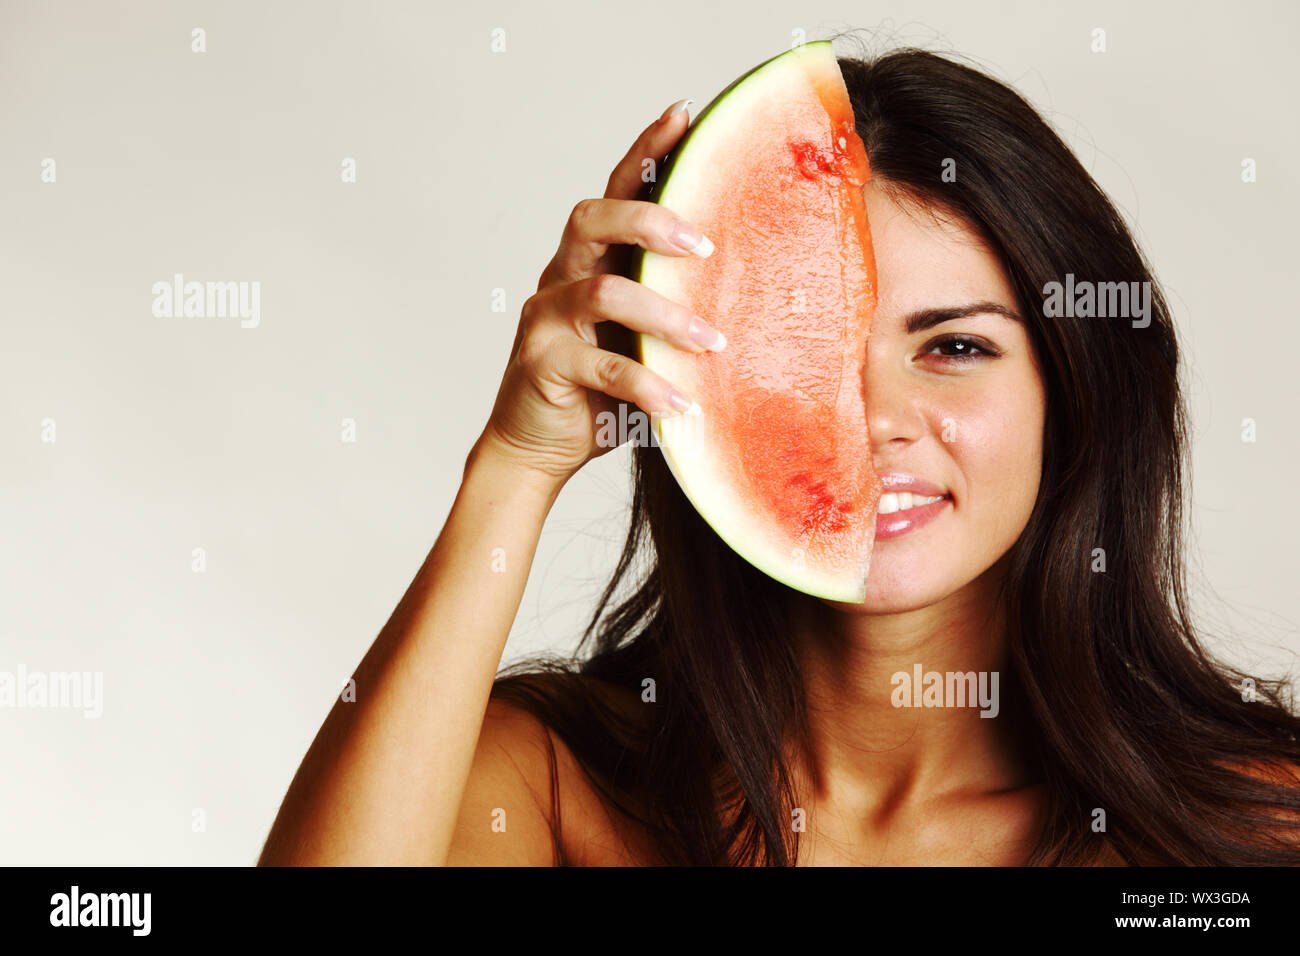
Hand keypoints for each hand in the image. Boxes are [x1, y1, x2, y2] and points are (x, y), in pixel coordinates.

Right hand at [477, 99, 726, 483]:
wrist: (537, 447)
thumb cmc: (597, 390)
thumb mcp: (639, 339)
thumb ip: (670, 308)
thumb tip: (753, 294)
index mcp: (587, 261)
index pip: (615, 190)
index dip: (644, 149)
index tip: (684, 113)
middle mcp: (560, 278)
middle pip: (593, 220)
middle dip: (651, 222)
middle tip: (706, 249)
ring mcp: (546, 319)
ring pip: (605, 294)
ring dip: (666, 315)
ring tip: (713, 343)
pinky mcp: (543, 365)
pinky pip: (603, 368)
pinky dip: (650, 385)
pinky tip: (685, 407)